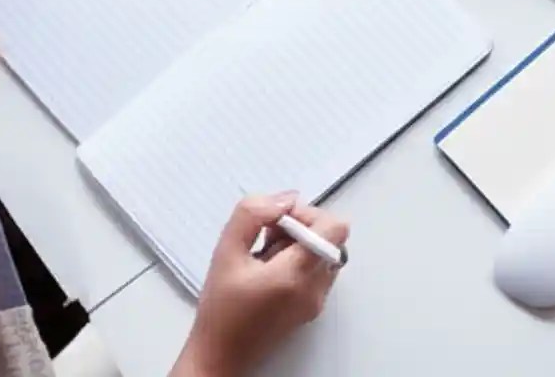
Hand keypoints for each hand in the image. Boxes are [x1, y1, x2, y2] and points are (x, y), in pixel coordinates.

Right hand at [173, 193, 349, 376]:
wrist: (221, 355)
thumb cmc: (220, 310)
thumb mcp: (226, 252)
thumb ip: (253, 214)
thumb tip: (284, 199)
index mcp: (296, 274)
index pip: (334, 228)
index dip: (308, 214)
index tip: (278, 221)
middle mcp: (315, 288)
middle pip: (329, 238)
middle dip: (300, 228)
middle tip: (266, 238)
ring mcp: (317, 300)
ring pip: (324, 253)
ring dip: (299, 245)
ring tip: (264, 257)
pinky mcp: (312, 307)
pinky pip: (317, 270)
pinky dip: (298, 262)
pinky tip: (269, 271)